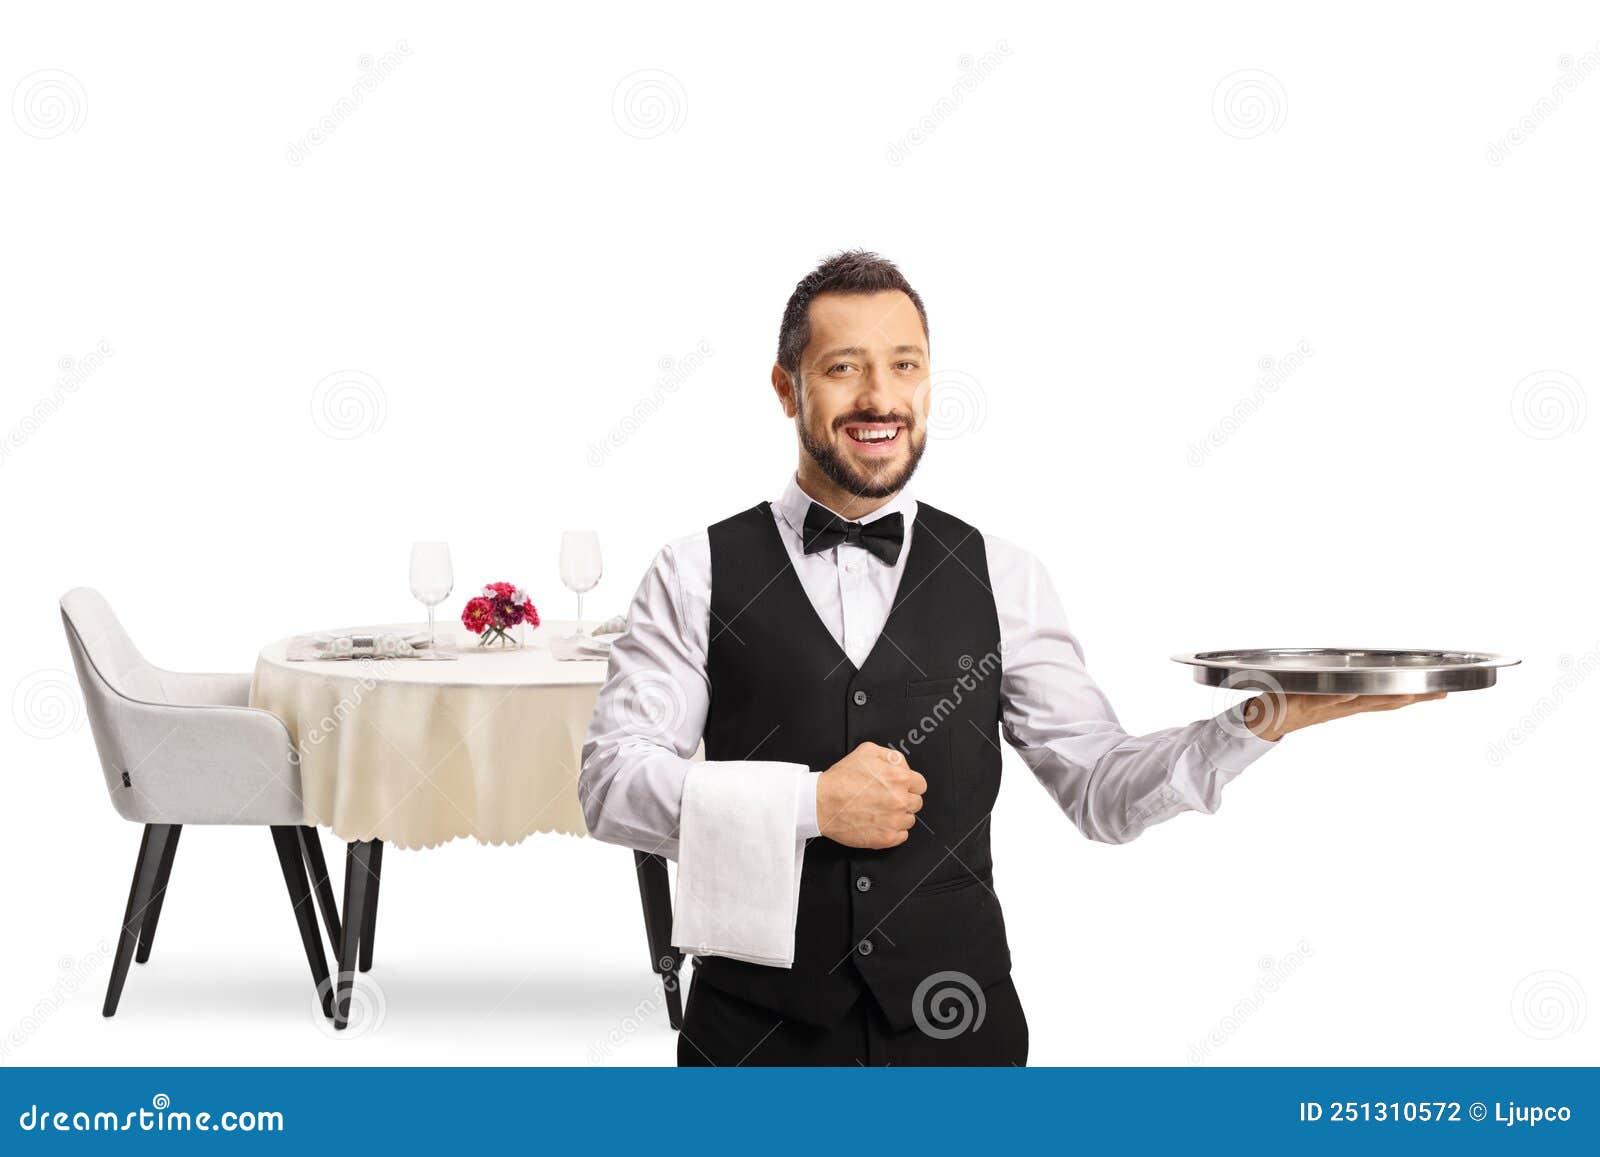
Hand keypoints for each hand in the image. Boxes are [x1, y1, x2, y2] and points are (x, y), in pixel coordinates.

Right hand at [816, 741, 926, 848]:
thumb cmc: (841, 779)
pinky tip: (879, 823)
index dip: (909, 785)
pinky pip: (902, 836)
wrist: (821, 803)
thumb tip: (903, 766)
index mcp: (899, 778)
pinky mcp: (886, 838)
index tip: (900, 788)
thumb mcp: (866, 751)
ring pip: (909, 820)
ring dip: (898, 816)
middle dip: (904, 799)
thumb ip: (891, 756)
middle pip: (917, 803)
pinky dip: (893, 831)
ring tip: (879, 811)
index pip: (920, 784)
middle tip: (886, 799)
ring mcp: (894, 821)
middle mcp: (900, 800)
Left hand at [1243, 690, 1447, 741]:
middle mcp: (1339, 706)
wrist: (1260, 722)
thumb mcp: (1323, 697)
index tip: (1444, 691)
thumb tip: (1363, 682)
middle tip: (1438, 693)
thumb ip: (1344, 690)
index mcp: (1347, 704)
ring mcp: (1320, 706)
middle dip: (1409, 696)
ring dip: (1380, 698)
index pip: (1386, 700)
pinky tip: (1346, 691)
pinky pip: (1317, 699)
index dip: (1416, 697)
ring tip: (1406, 693)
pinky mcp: (1298, 703)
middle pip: (1379, 702)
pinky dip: (1331, 696)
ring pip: (1355, 702)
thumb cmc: (1291, 706)